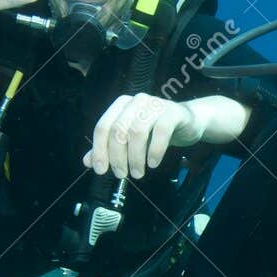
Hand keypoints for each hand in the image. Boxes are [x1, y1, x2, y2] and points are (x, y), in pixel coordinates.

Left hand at [84, 92, 202, 178]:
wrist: (189, 122)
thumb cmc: (156, 131)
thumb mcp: (131, 141)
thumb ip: (110, 148)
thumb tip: (88, 162)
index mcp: (121, 105)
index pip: (103, 127)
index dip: (99, 150)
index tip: (101, 170)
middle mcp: (135, 102)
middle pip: (118, 130)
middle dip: (118, 156)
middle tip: (122, 175)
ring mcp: (154, 105)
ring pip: (137, 131)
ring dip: (135, 157)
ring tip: (138, 173)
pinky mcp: (172, 112)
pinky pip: (161, 131)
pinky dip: (155, 150)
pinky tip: (153, 163)